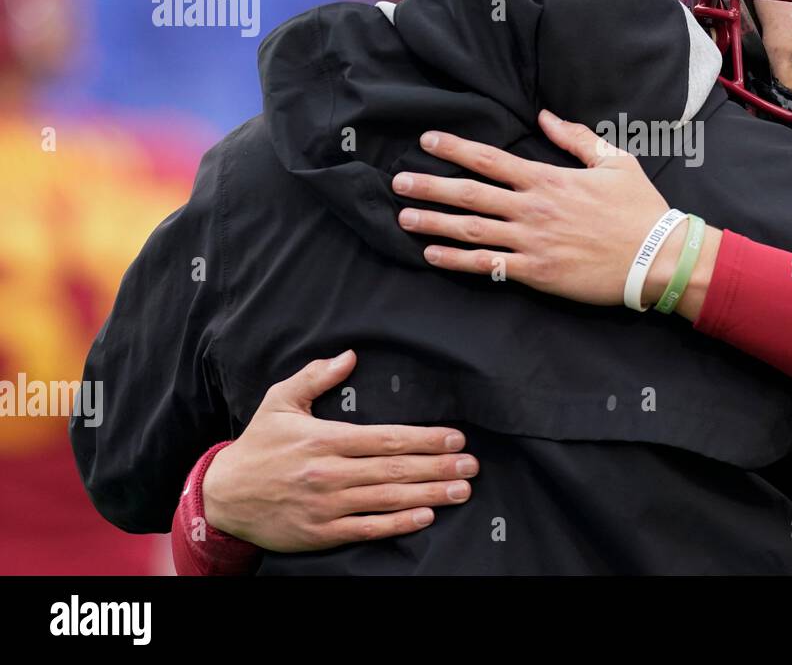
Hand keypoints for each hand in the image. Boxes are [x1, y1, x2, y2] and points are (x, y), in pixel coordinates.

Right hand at [203, 350, 477, 551]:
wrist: (223, 496)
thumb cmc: (257, 446)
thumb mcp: (279, 402)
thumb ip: (315, 377)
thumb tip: (349, 355)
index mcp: (325, 440)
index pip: (386, 439)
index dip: (425, 439)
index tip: (456, 437)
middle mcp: (330, 473)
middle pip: (395, 470)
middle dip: (438, 466)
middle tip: (471, 465)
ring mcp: (326, 505)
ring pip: (387, 499)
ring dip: (429, 494)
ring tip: (461, 490)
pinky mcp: (321, 532)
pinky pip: (366, 528)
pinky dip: (398, 524)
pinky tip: (425, 516)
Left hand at [392, 109, 720, 315]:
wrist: (657, 257)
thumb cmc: (639, 209)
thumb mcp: (615, 161)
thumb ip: (576, 137)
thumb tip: (544, 115)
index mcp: (548, 179)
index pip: (490, 159)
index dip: (454, 148)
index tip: (427, 140)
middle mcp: (532, 208)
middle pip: (469, 194)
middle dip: (430, 186)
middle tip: (399, 182)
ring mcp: (531, 242)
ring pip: (470, 230)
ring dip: (434, 223)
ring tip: (404, 218)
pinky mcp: (536, 272)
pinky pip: (487, 265)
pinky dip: (457, 261)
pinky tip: (432, 256)